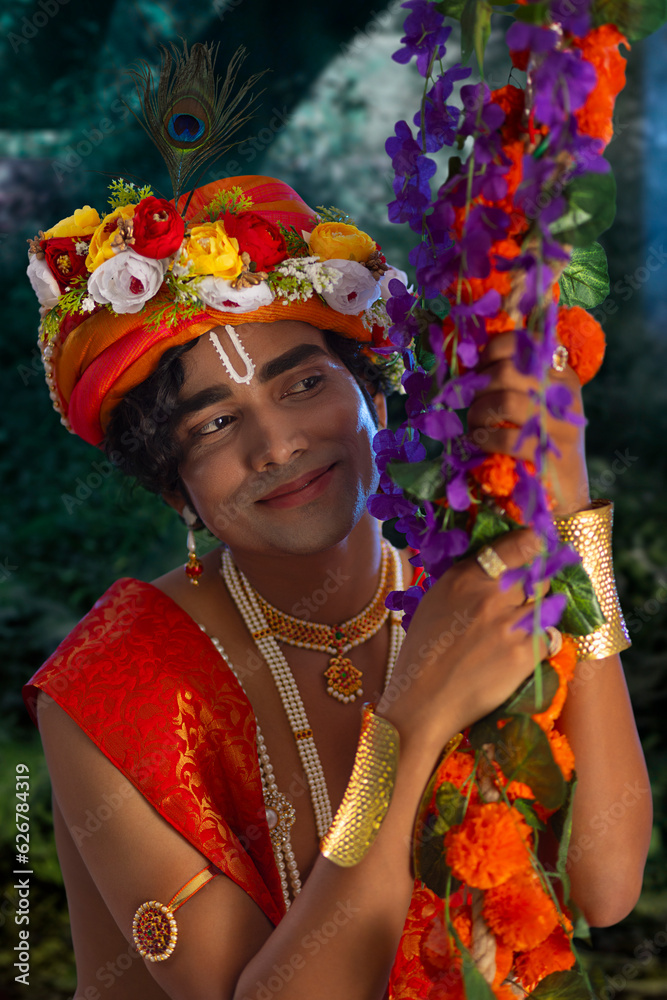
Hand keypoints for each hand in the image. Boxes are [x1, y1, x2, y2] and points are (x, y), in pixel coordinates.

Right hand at [377, 530, 547, 759]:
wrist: (423, 701)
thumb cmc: (424, 651)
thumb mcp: (437, 600)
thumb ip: (469, 578)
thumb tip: (502, 562)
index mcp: (465, 577)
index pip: (518, 544)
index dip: (535, 544)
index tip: (540, 545)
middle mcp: (490, 595)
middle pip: (539, 574)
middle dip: (538, 583)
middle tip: (527, 596)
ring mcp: (510, 625)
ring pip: (548, 604)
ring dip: (541, 612)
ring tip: (521, 626)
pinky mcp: (525, 655)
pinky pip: (549, 637)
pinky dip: (540, 642)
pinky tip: (521, 651)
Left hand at [467, 331, 590, 513]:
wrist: (565, 492)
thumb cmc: (539, 442)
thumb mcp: (535, 403)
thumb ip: (513, 379)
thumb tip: (471, 366)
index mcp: (562, 374)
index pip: (523, 341)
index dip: (490, 353)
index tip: (479, 372)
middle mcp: (565, 394)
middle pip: (508, 371)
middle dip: (479, 388)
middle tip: (473, 405)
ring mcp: (560, 426)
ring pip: (505, 401)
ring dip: (478, 414)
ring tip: (475, 426)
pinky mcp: (550, 456)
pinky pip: (507, 438)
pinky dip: (484, 439)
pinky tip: (479, 442)